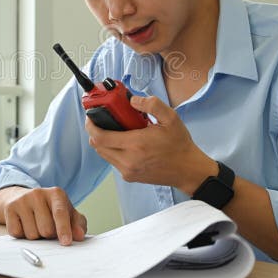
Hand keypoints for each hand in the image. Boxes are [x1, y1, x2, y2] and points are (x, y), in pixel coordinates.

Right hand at [0, 186, 86, 244]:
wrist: (24, 198)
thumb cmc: (50, 210)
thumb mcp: (67, 213)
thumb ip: (77, 224)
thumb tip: (79, 235)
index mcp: (56, 194)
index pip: (60, 213)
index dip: (64, 229)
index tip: (66, 242)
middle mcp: (38, 193)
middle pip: (46, 229)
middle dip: (49, 236)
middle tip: (48, 229)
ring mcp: (22, 200)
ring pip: (32, 234)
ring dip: (36, 236)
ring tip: (36, 225)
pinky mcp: (10, 208)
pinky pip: (17, 233)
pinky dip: (22, 235)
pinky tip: (25, 225)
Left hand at [85, 95, 215, 192]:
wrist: (187, 170)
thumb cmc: (179, 144)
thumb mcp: (171, 118)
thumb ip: (151, 104)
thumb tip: (132, 100)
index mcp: (136, 145)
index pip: (100, 137)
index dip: (91, 125)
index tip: (90, 117)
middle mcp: (128, 160)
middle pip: (97, 145)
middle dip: (95, 131)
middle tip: (102, 120)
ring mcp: (127, 171)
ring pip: (103, 154)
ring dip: (103, 141)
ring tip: (116, 130)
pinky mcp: (129, 176)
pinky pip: (112, 161)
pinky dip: (113, 150)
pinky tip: (124, 142)